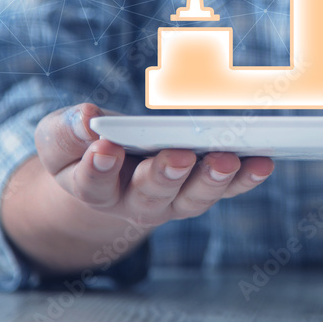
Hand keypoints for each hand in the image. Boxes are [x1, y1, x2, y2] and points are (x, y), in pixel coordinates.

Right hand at [35, 103, 274, 227]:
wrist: (107, 174)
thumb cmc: (81, 148)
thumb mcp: (60, 137)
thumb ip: (67, 131)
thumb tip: (88, 119)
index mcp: (93, 189)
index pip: (92, 183)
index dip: (97, 168)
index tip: (104, 148)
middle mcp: (135, 202)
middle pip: (150, 195)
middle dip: (164, 175)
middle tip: (178, 157)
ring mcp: (172, 200)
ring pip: (193, 198)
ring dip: (212, 179)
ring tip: (228, 159)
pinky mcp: (201, 189)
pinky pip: (226, 188)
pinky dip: (245, 178)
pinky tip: (262, 162)